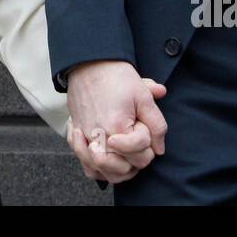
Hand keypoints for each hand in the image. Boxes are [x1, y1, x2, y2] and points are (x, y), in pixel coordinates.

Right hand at [65, 61, 167, 183]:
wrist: (89, 64)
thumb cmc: (117, 77)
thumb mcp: (144, 96)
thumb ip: (157, 124)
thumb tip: (159, 148)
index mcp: (117, 128)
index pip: (142, 155)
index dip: (149, 142)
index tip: (143, 125)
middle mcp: (99, 138)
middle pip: (125, 169)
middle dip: (138, 158)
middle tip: (140, 142)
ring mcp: (86, 139)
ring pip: (105, 172)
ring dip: (119, 170)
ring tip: (126, 157)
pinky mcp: (77, 136)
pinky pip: (87, 166)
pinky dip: (98, 169)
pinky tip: (107, 159)